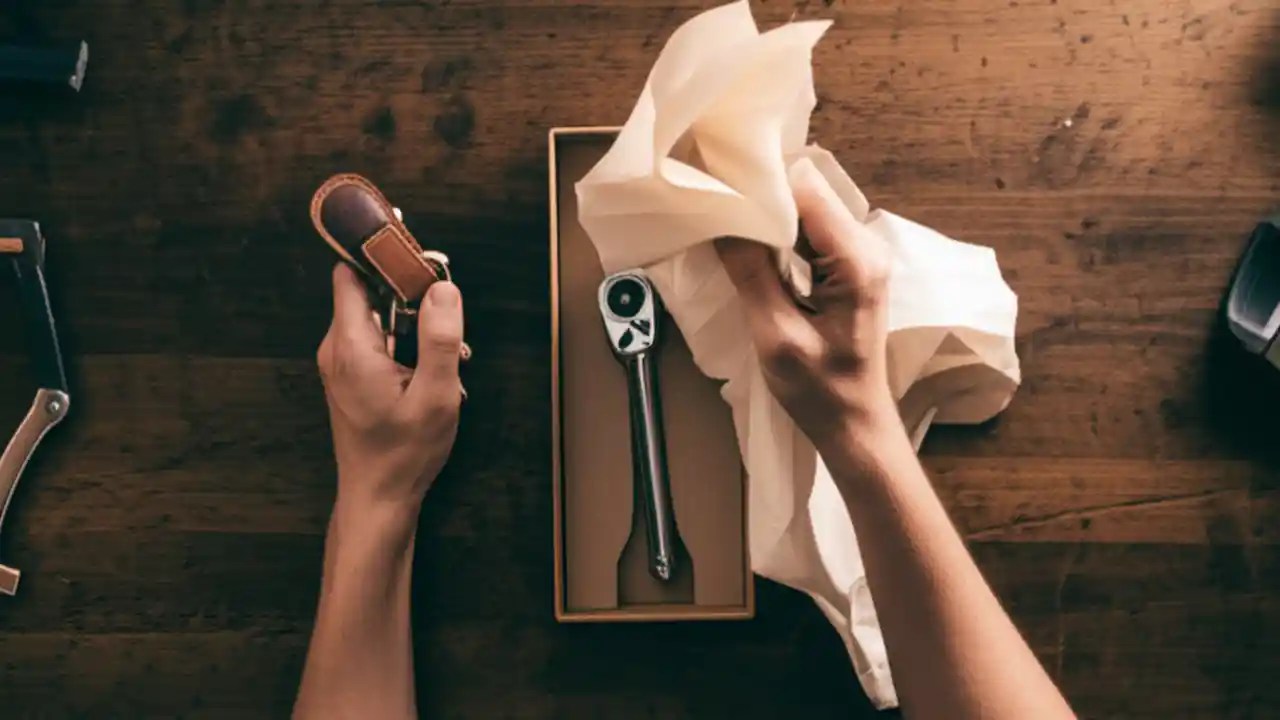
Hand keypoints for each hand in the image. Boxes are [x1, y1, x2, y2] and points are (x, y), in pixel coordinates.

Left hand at [317, 264, 464, 516]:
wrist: (377, 498)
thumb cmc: (403, 454)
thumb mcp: (435, 395)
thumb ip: (440, 339)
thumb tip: (444, 288)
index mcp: (352, 347)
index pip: (352, 275)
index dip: (384, 258)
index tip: (419, 259)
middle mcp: (337, 349)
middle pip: (367, 293)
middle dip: (409, 294)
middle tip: (447, 313)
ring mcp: (341, 364)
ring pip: (376, 317)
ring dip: (412, 323)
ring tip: (448, 352)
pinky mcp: (350, 377)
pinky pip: (375, 341)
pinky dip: (404, 344)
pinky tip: (431, 370)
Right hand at [715, 164, 898, 455]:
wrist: (855, 423)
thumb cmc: (822, 392)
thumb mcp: (776, 336)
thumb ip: (751, 273)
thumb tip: (722, 219)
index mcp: (856, 260)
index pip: (805, 190)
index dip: (760, 185)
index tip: (718, 190)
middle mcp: (866, 246)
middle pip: (807, 190)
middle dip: (760, 195)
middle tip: (715, 206)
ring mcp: (860, 253)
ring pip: (805, 206)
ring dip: (766, 215)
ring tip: (725, 224)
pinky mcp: (848, 264)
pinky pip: (809, 229)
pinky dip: (777, 232)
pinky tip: (749, 246)